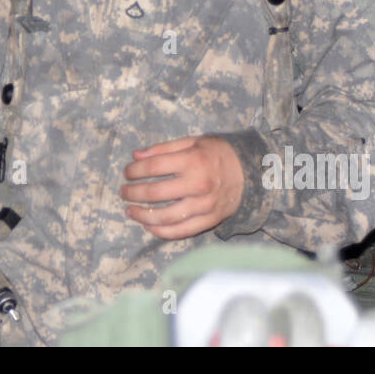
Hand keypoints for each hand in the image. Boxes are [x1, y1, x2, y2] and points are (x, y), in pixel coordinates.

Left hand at [120, 136, 244, 239]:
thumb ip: (163, 149)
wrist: (251, 172)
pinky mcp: (209, 221)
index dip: (134, 171)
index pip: (153, 167)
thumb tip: (136, 156)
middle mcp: (198, 184)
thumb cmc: (217, 153)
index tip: (127, 173)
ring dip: (142, 215)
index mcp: (193, 161)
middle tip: (123, 192)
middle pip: (155, 193)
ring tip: (130, 211)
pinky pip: (181, 231)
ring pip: (165, 216)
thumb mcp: (193, 142)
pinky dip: (161, 231)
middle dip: (133, 193)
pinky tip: (149, 226)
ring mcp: (204, 205)